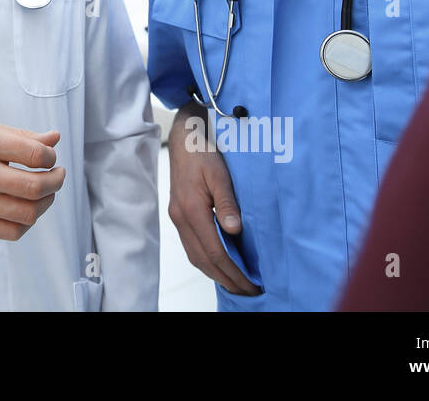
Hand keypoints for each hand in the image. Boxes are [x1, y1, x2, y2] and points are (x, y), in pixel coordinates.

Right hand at [0, 122, 65, 241]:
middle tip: (57, 175)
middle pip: (35, 187)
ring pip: (28, 213)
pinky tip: (26, 208)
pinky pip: (13, 231)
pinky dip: (28, 222)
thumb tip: (55, 139)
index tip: (49, 157)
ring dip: (46, 202)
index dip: (51, 157)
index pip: (35, 154)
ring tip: (45, 192)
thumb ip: (22, 136)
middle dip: (56, 181)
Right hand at [167, 102, 260, 295]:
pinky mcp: (178, 214)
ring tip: (236, 283)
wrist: (183, 137)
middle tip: (248, 291)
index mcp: (191, 210)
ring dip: (216, 273)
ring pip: (195, 256)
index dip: (233, 272)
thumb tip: (234, 231)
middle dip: (227, 279)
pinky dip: (206, 260)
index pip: (214, 251)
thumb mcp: (220, 174)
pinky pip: (192, 246)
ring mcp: (177, 217)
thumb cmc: (202, 151)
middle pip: (203, 259)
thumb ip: (227, 203)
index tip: (251, 284)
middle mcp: (181, 218)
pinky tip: (219, 263)